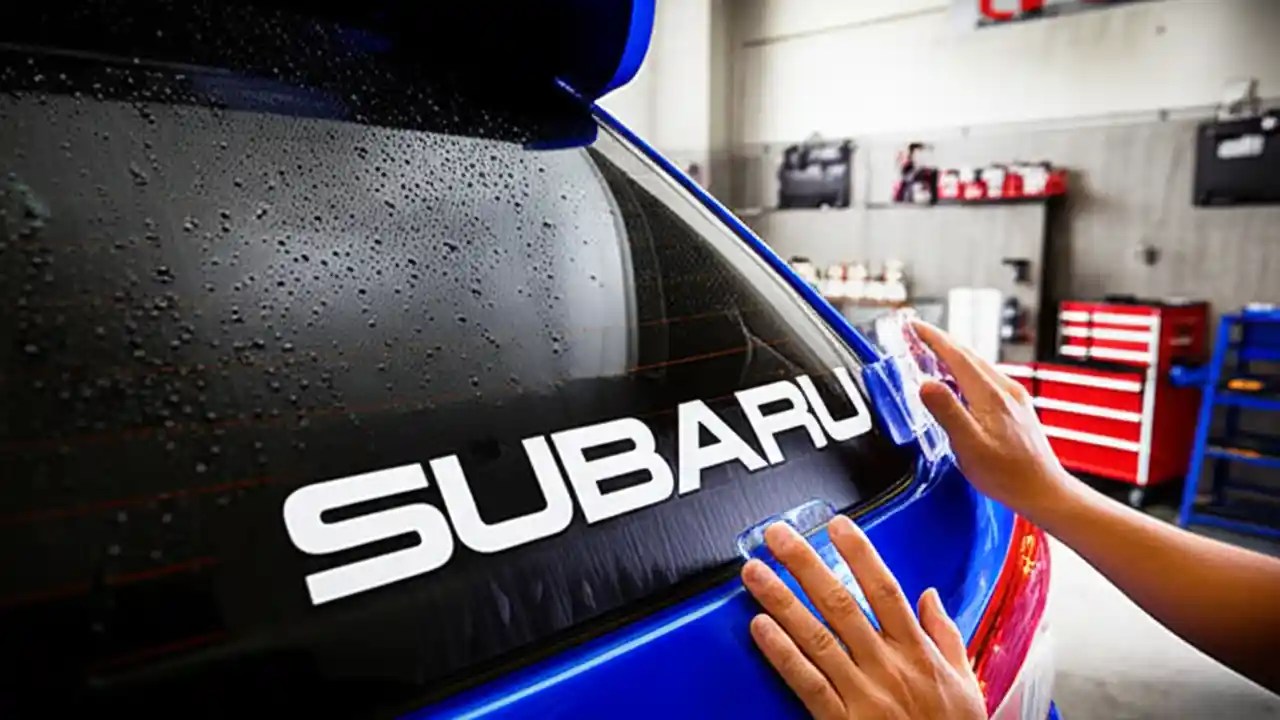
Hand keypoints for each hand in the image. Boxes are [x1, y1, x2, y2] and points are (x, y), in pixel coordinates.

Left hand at [741, 518, 984, 719]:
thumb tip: (930, 594)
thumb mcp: (966, 682)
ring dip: (781, 601)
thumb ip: (946, 634)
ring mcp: (864, 694)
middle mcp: (888, 667)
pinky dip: (782, 654)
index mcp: (916, 652)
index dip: (860, 554)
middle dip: (805, 565)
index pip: (885, 590)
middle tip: (776, 535)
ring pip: (817, 637)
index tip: (836, 525)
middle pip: (841, 604)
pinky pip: (807, 682)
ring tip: (755, 572)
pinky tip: (760, 628)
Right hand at [912, 321, 1079, 523]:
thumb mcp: (968, 445)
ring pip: (978, 366)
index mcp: (990, 394)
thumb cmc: (1007, 475)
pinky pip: (986, 380)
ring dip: (953, 357)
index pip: (956, 355)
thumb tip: (925, 384)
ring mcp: (1013, 398)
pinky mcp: (1017, 408)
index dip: (931, 338)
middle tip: (915, 335)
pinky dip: (966, 373)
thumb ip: (946, 412)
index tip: (912, 327)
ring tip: (931, 356)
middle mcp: (1005, 390)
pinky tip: (959, 385)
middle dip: (940, 343)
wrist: (1043, 491)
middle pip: (968, 355)